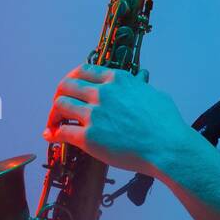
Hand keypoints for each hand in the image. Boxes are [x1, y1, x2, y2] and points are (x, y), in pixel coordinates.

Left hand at [43, 62, 193, 177]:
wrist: (167, 148)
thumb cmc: (167, 125)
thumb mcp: (155, 94)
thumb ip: (141, 87)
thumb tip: (141, 82)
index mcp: (117, 80)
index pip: (84, 70)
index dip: (72, 78)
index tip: (70, 87)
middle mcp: (102, 93)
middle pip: (66, 85)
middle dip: (59, 94)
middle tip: (59, 106)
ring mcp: (94, 114)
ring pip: (60, 105)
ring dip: (53, 114)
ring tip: (53, 123)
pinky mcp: (89, 137)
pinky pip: (63, 131)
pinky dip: (53, 133)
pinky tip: (52, 136)